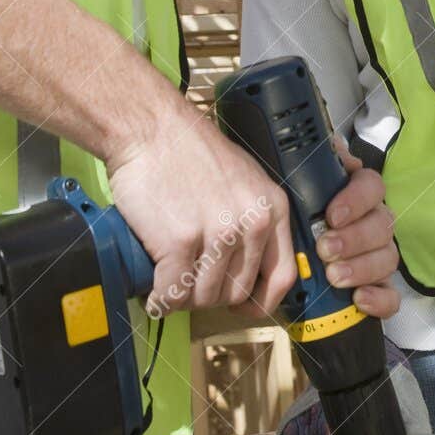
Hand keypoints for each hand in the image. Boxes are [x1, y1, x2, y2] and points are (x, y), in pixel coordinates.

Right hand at [106, 99, 295, 317]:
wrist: (151, 128)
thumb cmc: (189, 151)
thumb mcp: (244, 179)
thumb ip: (253, 218)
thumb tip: (247, 264)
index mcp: (272, 208)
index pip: (283, 275)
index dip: (262, 300)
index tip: (243, 306)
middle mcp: (251, 223)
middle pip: (237, 292)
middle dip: (210, 296)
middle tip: (189, 281)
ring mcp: (217, 233)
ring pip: (203, 297)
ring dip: (182, 297)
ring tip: (168, 281)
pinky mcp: (180, 242)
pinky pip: (172, 293)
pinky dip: (160, 299)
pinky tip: (154, 292)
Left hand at [316, 145, 399, 320]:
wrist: (291, 266)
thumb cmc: (300, 222)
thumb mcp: (299, 191)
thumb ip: (315, 167)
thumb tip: (332, 148)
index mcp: (358, 197)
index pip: (372, 186)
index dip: (357, 199)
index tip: (332, 214)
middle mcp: (374, 224)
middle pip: (382, 225)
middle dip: (354, 239)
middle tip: (326, 249)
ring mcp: (379, 257)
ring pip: (388, 259)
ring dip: (362, 268)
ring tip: (334, 277)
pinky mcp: (379, 290)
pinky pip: (392, 296)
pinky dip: (379, 300)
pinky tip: (358, 299)